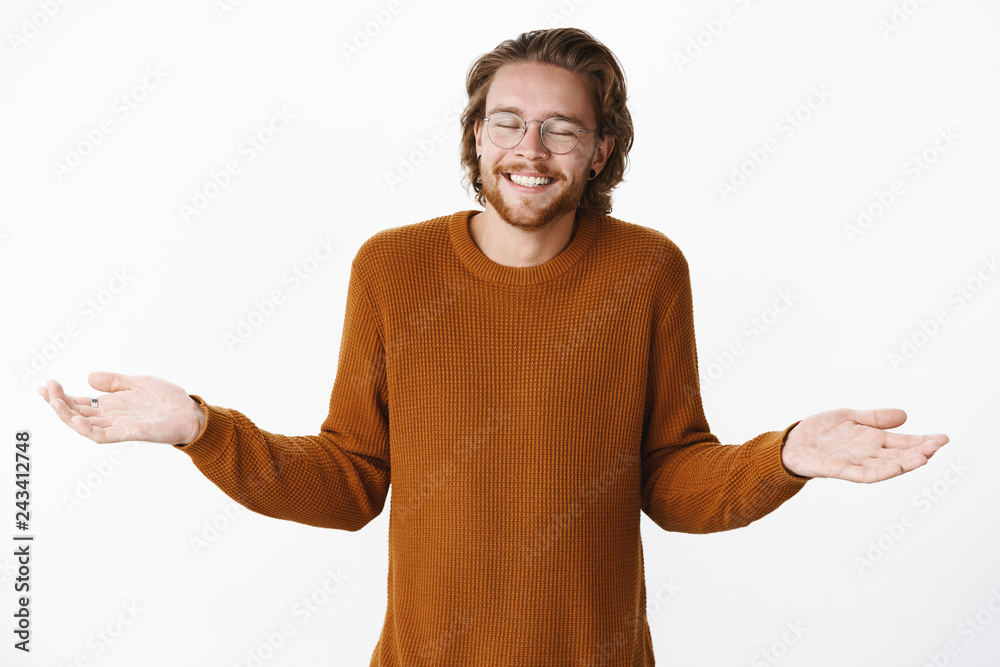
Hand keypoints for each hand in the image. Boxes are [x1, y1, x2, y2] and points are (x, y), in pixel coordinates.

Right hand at [37, 372, 206, 444]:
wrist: (190, 413)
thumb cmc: (168, 400)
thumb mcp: (138, 382)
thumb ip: (114, 381)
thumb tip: (88, 377)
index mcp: (111, 405)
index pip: (78, 403)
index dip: (60, 396)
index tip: (46, 384)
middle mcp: (110, 417)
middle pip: (75, 414)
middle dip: (57, 402)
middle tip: (46, 388)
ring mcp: (118, 426)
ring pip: (83, 426)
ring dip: (66, 415)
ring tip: (54, 401)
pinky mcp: (128, 433)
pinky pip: (102, 436)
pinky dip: (87, 429)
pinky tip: (75, 418)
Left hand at [781, 408, 948, 482]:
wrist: (792, 443)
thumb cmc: (820, 431)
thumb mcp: (850, 417)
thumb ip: (875, 418)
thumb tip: (905, 415)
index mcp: (872, 440)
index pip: (903, 442)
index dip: (923, 441)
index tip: (943, 438)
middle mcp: (868, 454)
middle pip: (899, 455)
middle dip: (920, 451)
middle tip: (939, 445)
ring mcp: (855, 462)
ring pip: (886, 466)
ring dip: (905, 463)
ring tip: (925, 457)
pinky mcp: (840, 470)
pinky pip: (863, 474)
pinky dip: (880, 472)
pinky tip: (895, 468)